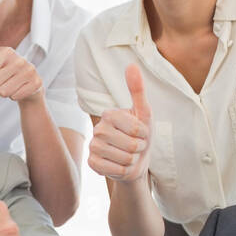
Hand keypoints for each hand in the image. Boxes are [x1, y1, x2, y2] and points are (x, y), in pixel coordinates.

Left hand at [0, 14, 42, 103]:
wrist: (26, 84)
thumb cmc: (3, 68)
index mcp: (7, 51)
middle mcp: (20, 59)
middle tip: (1, 81)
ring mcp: (30, 71)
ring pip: (3, 91)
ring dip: (3, 92)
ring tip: (10, 84)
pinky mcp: (37, 83)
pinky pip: (14, 97)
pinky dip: (14, 96)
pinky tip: (19, 89)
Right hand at [88, 63, 151, 181]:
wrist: (134, 161)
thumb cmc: (140, 135)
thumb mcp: (144, 112)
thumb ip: (137, 90)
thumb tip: (131, 64)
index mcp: (109, 114)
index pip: (134, 128)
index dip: (143, 133)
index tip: (141, 133)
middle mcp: (98, 129)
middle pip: (130, 144)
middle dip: (139, 148)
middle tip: (136, 146)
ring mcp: (93, 146)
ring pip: (123, 158)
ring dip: (132, 160)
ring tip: (129, 155)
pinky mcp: (92, 163)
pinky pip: (114, 170)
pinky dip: (124, 170)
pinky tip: (121, 165)